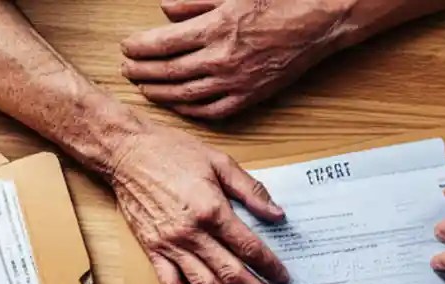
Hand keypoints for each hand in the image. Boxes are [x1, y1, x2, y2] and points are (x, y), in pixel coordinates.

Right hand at [107, 122, 288, 283]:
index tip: (284, 278)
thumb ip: (251, 190)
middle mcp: (192, 233)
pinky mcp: (152, 250)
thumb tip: (278, 214)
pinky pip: (171, 283)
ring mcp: (170, 245)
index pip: (249, 247)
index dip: (270, 266)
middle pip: (231, 273)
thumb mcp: (219, 161)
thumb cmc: (172, 152)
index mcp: (212, 210)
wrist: (126, 152)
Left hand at [121, 0, 352, 119]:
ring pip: (187, 95)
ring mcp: (237, 82)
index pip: (163, 44)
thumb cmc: (279, 0)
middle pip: (169, 72)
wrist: (319, 21)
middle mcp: (222, 59)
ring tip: (144, 89)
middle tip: (126, 71)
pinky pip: (214, 111)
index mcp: (215, 28)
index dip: (139, 48)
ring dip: (161, 94)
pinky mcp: (251, 96)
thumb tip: (166, 10)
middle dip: (142, 72)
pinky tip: (180, 106)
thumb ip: (195, 1)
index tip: (125, 48)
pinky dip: (192, 111)